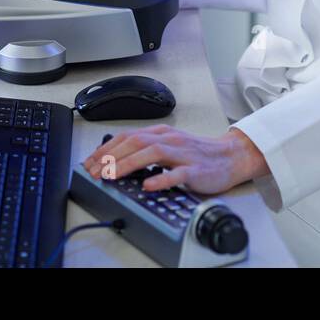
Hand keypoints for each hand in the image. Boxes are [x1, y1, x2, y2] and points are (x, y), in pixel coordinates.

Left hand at [81, 125, 269, 194]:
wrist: (230, 156)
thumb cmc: (198, 154)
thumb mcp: (169, 145)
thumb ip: (146, 150)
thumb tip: (116, 160)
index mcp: (161, 133)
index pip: (127, 136)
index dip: (105, 149)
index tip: (89, 162)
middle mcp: (170, 140)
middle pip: (135, 142)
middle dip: (111, 157)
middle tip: (94, 171)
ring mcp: (182, 154)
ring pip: (152, 153)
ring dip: (128, 164)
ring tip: (112, 175)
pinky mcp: (195, 170)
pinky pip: (177, 174)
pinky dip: (161, 179)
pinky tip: (149, 185)